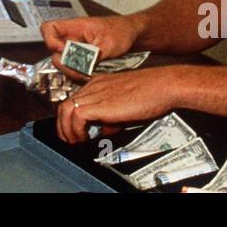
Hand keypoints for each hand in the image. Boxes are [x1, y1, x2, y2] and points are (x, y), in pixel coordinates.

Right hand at [41, 14, 140, 68]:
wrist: (131, 34)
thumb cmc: (121, 31)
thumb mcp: (110, 43)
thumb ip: (93, 54)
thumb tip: (81, 64)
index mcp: (75, 26)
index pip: (49, 28)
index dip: (50, 41)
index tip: (61, 51)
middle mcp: (72, 36)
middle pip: (53, 50)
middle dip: (63, 63)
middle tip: (77, 69)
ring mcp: (75, 47)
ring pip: (62, 60)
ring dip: (71, 70)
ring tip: (86, 73)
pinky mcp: (80, 56)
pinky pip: (72, 65)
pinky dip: (78, 72)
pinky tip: (89, 74)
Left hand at [55, 66, 180, 143]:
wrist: (164, 85)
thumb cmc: (152, 94)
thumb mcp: (126, 106)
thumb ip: (112, 119)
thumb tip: (104, 133)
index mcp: (99, 84)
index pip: (75, 100)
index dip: (70, 119)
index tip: (73, 133)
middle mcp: (94, 86)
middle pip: (65, 105)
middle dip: (63, 126)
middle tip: (69, 141)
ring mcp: (96, 92)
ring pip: (66, 109)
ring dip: (66, 130)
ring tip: (75, 142)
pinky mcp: (101, 103)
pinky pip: (77, 116)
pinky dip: (76, 130)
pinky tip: (84, 139)